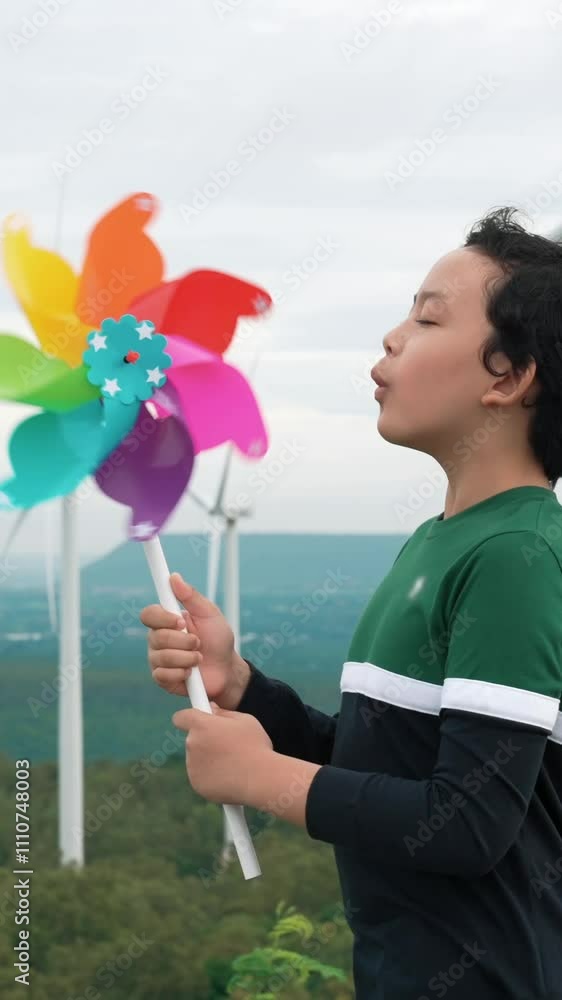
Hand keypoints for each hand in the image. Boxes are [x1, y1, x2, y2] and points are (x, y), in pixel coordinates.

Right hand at [140, 573, 250, 707]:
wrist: (227, 670)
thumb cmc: (218, 640)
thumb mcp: (209, 614)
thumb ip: (192, 597)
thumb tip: (174, 577)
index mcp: (167, 621)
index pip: (148, 614)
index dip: (162, 618)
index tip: (181, 621)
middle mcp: (158, 638)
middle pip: (156, 637)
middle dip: (184, 641)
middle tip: (198, 642)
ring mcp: (158, 659)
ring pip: (162, 657)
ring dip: (187, 657)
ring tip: (198, 658)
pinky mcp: (162, 678)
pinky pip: (163, 675)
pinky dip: (182, 672)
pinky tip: (191, 672)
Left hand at [172, 703, 273, 803]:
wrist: (261, 779)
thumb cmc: (255, 746)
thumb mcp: (245, 720)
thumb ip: (223, 713)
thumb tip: (211, 709)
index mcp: (201, 725)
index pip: (181, 717)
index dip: (189, 718)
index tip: (198, 721)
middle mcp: (192, 744)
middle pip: (192, 739)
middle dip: (205, 740)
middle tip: (227, 745)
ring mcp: (192, 767)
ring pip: (196, 758)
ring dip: (208, 758)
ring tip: (232, 762)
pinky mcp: (197, 784)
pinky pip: (200, 776)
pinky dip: (210, 776)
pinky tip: (229, 775)